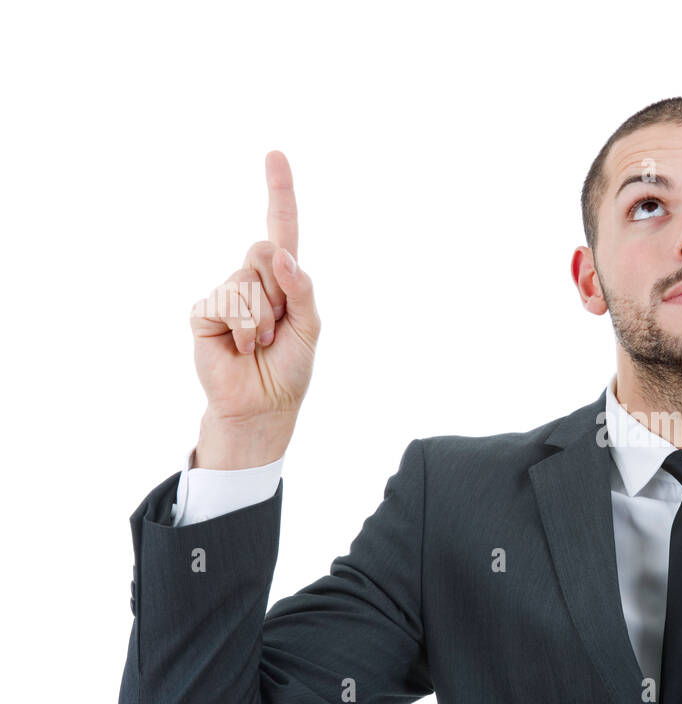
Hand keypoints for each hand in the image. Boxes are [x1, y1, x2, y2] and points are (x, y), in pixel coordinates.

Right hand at [190, 151, 320, 439]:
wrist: (262, 405)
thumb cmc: (289, 367)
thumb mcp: (310, 326)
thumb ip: (301, 288)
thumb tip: (280, 253)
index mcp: (283, 278)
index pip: (281, 227)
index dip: (279, 192)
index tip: (275, 154)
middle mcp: (253, 278)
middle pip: (266, 249)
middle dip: (280, 289)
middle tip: (279, 326)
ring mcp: (227, 293)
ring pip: (249, 279)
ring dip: (265, 318)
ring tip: (262, 343)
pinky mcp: (205, 311)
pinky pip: (228, 302)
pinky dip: (245, 329)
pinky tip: (242, 348)